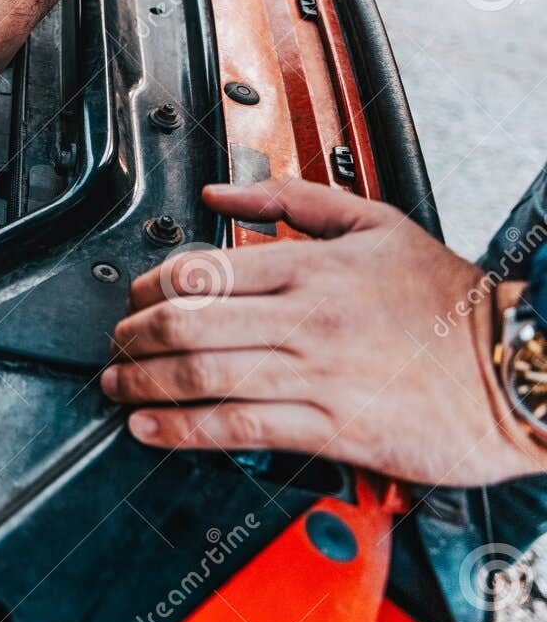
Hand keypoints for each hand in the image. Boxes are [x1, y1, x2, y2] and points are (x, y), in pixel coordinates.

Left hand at [106, 179, 545, 486]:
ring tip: (117, 386)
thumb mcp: (376, 223)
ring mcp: (316, 375)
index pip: (200, 270)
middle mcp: (305, 318)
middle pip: (186, 323)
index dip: (148, 288)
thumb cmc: (449, 301)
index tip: (134, 300)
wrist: (521, 367)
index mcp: (311, 265)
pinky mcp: (332, 429)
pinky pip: (238, 429)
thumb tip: (222, 191)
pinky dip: (182, 430)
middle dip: (132, 337)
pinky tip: (150, 430)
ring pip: (202, 376)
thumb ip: (293, 198)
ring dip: (143, 384)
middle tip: (114, 345)